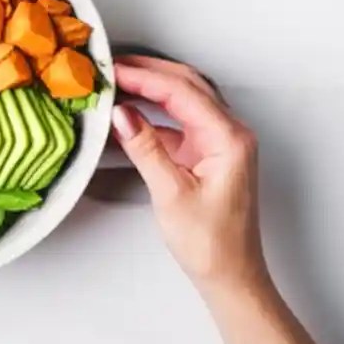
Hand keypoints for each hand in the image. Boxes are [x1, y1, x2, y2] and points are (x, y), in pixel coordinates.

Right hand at [110, 55, 266, 298]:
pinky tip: (131, 116)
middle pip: (187, 86)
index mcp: (229, 139)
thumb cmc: (211, 244)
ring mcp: (220, 143)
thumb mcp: (170, 193)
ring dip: (152, 90)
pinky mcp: (209, 155)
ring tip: (118, 83)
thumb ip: (145, 147)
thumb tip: (122, 114)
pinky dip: (155, 115)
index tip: (113, 71)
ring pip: (184, 101)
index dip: (144, 76)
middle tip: (112, 67)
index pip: (182, 92)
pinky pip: (180, 123)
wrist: (231, 276)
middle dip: (149, 72)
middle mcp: (230, 134)